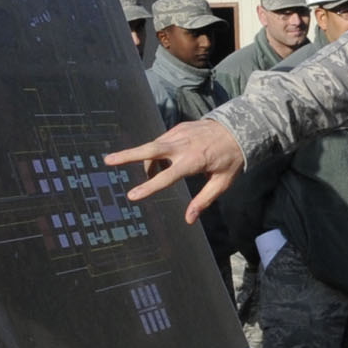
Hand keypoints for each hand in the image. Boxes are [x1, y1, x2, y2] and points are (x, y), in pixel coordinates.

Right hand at [105, 120, 244, 223]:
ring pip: (153, 146)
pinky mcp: (179, 127)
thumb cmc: (231, 158)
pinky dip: (158, 152)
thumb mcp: (222, 182)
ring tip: (149, 173)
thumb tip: (189, 220)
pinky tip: (165, 161)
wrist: (240, 128)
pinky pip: (162, 141)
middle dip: (127, 155)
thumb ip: (204, 200)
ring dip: (146, 160)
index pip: (167, 176)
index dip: (149, 187)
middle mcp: (183, 145)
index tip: (132, 196)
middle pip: (150, 149)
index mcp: (193, 161)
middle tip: (107, 161)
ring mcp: (179, 133)